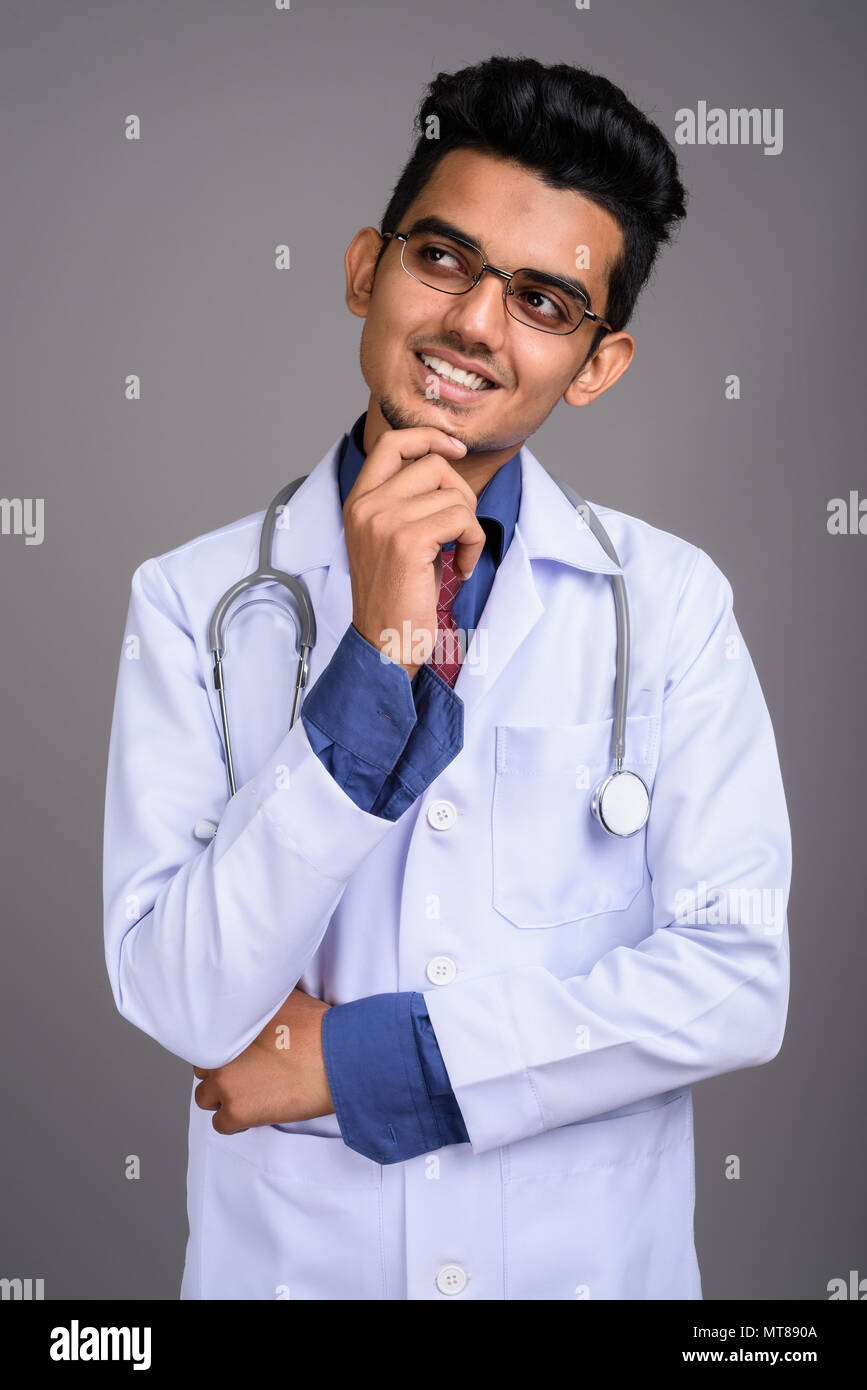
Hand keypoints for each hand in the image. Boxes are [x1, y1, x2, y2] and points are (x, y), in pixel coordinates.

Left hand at [193, 987, 333, 1134]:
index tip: (239, 1055)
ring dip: (224, 1097)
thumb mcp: (285, 998)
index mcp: (227, 1023)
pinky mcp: (237, 1111)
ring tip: (250, 1095)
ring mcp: (226, 1082)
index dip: (224, 1049)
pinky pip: (221, 1124)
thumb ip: (259, 1002)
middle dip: (222, 1072)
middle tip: (246, 1074)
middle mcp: (219, 1051)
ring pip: (205, 1098)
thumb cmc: (319, 1028)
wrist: (338, 1058)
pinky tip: (256, 1112)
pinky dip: (236, 1122)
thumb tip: (256, 1000)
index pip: (206, 1040)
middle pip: (204, 1068)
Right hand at [343, 426, 486, 679]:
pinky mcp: (406, 542)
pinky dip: (473, 543)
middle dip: (461, 493)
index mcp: (359, 500)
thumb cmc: (398, 594)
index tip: (456, 450)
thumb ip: (409, 498)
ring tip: (458, 555)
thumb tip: (446, 463)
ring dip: (469, 526)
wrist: (385, 643)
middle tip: (459, 530)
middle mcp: (366, 505)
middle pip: (432, 464)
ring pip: (453, 495)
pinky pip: (462, 519)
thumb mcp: (395, 536)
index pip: (392, 442)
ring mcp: (383, 521)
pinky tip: (461, 566)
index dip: (429, 436)